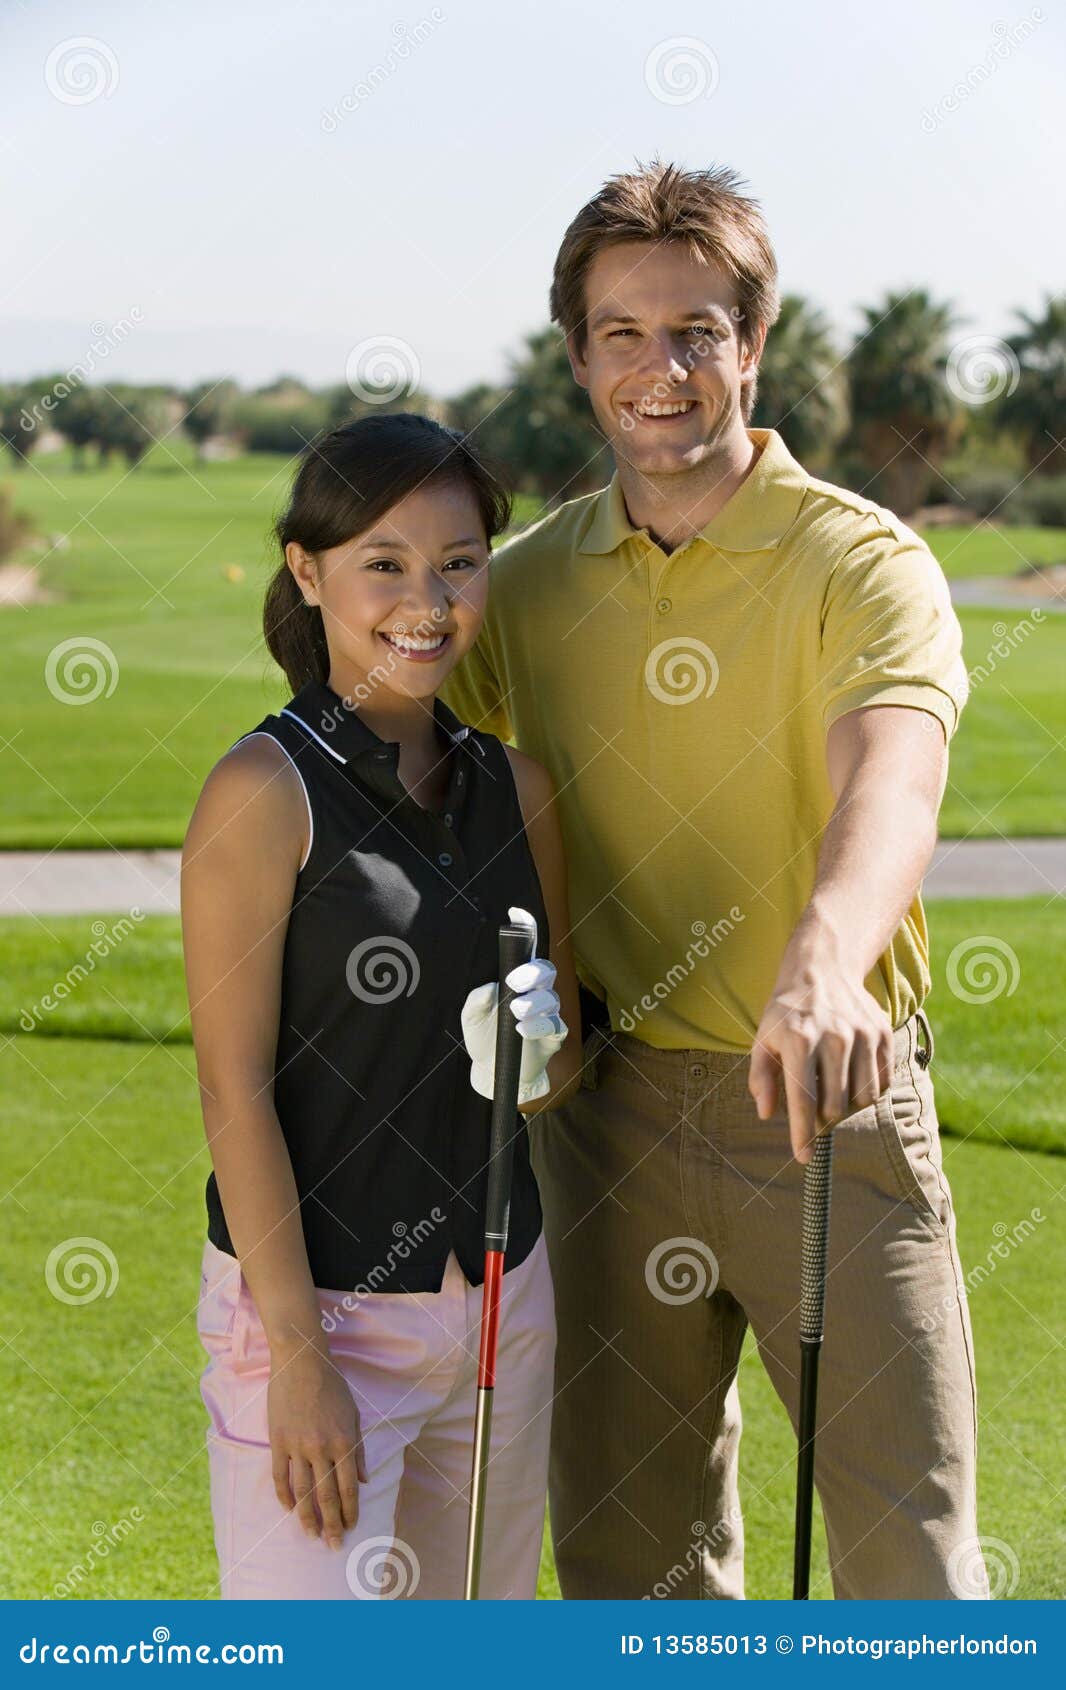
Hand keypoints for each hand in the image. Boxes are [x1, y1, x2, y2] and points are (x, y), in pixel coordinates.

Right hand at [268, 1346, 366, 1550]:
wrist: (302, 1361)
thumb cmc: (332, 1385)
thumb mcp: (353, 1414)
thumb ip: (358, 1449)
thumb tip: (363, 1480)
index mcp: (344, 1441)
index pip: (348, 1487)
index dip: (350, 1511)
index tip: (350, 1528)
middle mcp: (322, 1447)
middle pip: (326, 1495)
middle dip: (331, 1523)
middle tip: (332, 1544)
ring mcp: (298, 1445)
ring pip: (302, 1491)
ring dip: (307, 1517)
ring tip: (310, 1534)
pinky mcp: (278, 1440)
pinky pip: (280, 1475)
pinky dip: (283, 1495)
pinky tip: (288, 1509)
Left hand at [461, 906, 567, 1103]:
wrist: (492, 1073)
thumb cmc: (483, 1038)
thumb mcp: (470, 1019)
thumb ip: (475, 1002)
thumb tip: (490, 988)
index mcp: (516, 981)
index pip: (526, 951)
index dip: (526, 929)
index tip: (516, 913)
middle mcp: (535, 993)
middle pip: (546, 970)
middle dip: (532, 973)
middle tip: (513, 983)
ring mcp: (547, 1014)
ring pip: (552, 997)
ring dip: (534, 1002)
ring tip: (515, 1012)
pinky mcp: (553, 1037)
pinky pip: (555, 1025)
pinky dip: (539, 1025)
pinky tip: (523, 1029)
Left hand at [748, 964, 893, 1164]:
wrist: (822, 970)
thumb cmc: (787, 1013)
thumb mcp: (763, 1039)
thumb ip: (761, 1077)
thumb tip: (766, 1114)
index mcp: (799, 1039)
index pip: (802, 1097)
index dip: (801, 1132)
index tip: (802, 1157)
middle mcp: (834, 1037)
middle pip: (834, 1105)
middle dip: (822, 1118)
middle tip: (814, 1110)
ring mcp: (862, 1035)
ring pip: (862, 1098)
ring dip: (847, 1105)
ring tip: (833, 1089)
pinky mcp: (882, 1034)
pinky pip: (882, 1083)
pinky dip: (868, 1091)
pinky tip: (853, 1078)